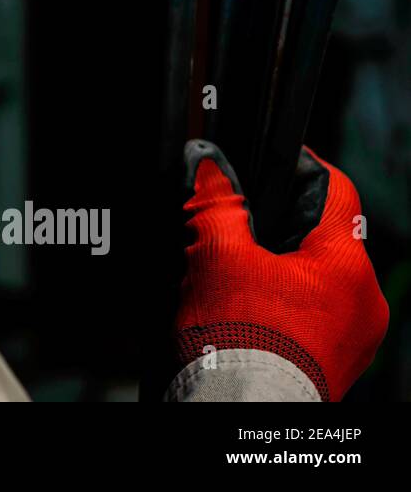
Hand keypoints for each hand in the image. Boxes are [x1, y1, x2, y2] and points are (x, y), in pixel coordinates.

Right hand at [173, 140, 388, 400]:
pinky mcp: (335, 364)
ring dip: (277, 271)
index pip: (333, 190)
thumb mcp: (215, 254)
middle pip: (319, 237)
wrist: (238, 411)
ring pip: (314, 278)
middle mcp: (364, 301)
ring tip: (234, 282)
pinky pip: (312, 316)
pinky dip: (281, 307)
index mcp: (347, 265)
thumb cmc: (236, 346)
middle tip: (234, 233)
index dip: (298, 168)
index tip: (274, 162)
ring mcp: (354, 338)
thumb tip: (208, 165)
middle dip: (275, 229)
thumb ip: (214, 201)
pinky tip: (245, 314)